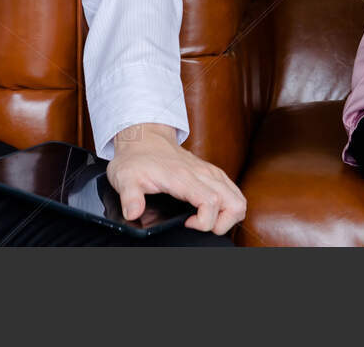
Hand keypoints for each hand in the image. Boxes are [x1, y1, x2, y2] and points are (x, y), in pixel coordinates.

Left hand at [105, 123, 246, 235]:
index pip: (211, 202)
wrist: (145, 138)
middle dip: (224, 224)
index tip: (187, 224)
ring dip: (229, 215)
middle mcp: (202, 174)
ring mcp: (210, 172)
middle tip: (202, 227)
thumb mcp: (124, 178)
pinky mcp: (212, 173)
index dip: (204, 222)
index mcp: (183, 177)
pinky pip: (233, 192)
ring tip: (207, 221)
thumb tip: (133, 214)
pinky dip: (229, 206)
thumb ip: (130, 196)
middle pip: (235, 203)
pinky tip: (209, 211)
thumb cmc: (136, 159)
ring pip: (238, 198)